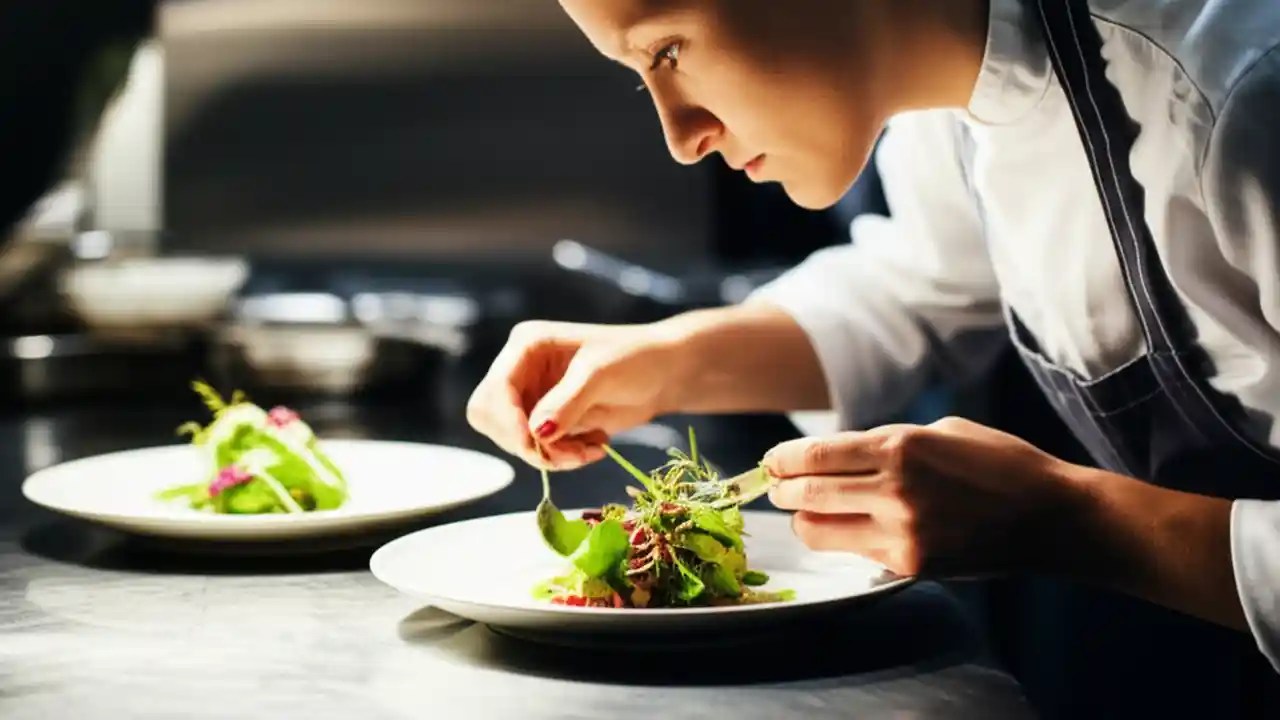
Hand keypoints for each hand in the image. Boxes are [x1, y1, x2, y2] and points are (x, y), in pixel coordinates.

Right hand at [465, 319, 684, 469]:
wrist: (663, 374)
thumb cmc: (635, 359)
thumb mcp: (601, 374)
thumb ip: (567, 402)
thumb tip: (537, 433)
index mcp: (527, 346)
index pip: (495, 391)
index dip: (509, 422)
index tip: (535, 445)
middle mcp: (522, 371)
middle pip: (492, 419)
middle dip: (527, 443)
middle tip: (568, 453)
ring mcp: (533, 398)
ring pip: (515, 442)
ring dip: (550, 455)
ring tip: (590, 449)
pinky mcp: (549, 422)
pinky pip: (540, 451)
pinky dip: (564, 457)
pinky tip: (595, 445)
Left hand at [764, 417, 1088, 577]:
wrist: (1050, 516)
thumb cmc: (999, 462)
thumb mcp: (940, 431)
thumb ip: (886, 442)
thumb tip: (837, 455)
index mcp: (901, 446)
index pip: (815, 455)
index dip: (782, 459)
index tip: (771, 461)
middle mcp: (895, 488)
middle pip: (806, 493)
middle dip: (781, 491)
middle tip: (776, 487)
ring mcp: (902, 531)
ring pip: (819, 530)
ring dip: (803, 519)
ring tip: (805, 510)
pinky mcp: (911, 564)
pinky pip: (854, 552)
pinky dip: (843, 538)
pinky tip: (849, 527)